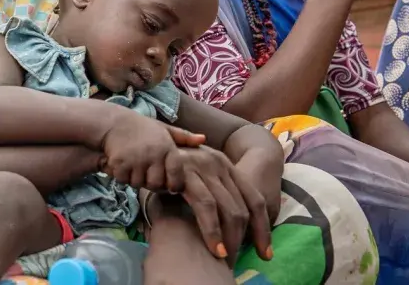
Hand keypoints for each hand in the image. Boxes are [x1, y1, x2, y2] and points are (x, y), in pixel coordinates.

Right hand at [100, 112, 205, 190]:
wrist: (112, 122)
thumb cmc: (140, 127)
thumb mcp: (163, 129)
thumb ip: (183, 137)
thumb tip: (203, 139)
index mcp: (168, 148)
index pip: (178, 178)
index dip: (173, 184)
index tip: (167, 182)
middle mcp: (154, 155)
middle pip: (157, 185)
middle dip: (151, 182)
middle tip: (145, 171)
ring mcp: (137, 160)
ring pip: (139, 184)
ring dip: (135, 178)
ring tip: (132, 164)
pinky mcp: (121, 164)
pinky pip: (124, 180)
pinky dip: (121, 175)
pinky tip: (121, 163)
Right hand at [167, 146, 272, 264]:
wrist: (142, 145)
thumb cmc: (167, 169)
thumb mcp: (197, 175)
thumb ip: (215, 190)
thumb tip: (236, 222)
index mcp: (227, 165)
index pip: (255, 200)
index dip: (263, 229)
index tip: (266, 254)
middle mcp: (219, 163)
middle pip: (243, 208)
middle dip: (243, 239)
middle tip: (236, 261)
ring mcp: (203, 166)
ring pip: (228, 210)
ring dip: (230, 240)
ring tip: (225, 258)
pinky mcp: (186, 173)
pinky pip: (206, 206)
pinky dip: (212, 231)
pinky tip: (215, 248)